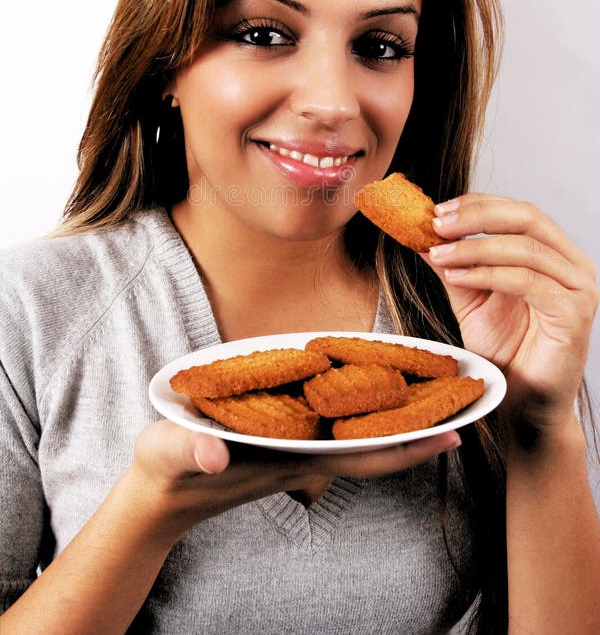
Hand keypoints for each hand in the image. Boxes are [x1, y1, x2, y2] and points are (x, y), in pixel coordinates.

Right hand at [131, 419, 460, 544]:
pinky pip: (341, 421)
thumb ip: (194, 452)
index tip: (454, 432)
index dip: (408, 447)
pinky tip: (380, 385)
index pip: (362, 456)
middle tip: (470, 399)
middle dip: (422, 426)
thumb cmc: (167, 469)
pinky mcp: (289, 436)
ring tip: (440, 387)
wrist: (162, 488)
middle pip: (377, 442)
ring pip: (363, 431)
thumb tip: (217, 455)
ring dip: (401, 414)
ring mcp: (301, 447)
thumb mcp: (172, 454)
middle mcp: (307, 455)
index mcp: (291, 459)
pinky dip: (368, 405)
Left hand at [425, 193, 598, 431]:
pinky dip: (488, 274)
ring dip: (475, 247)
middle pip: (527, 218)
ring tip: (439, 254)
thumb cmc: (504, 352)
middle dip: (476, 216)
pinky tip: (457, 276)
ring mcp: (578, 288)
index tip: (436, 210)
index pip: (518, 211)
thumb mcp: (469, 299)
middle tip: (437, 222)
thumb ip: (454, 265)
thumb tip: (422, 234)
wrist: (522, 403)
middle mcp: (572, 265)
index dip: (477, 204)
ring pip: (525, 248)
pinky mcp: (574, 314)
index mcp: (553, 253)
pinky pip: (528, 281)